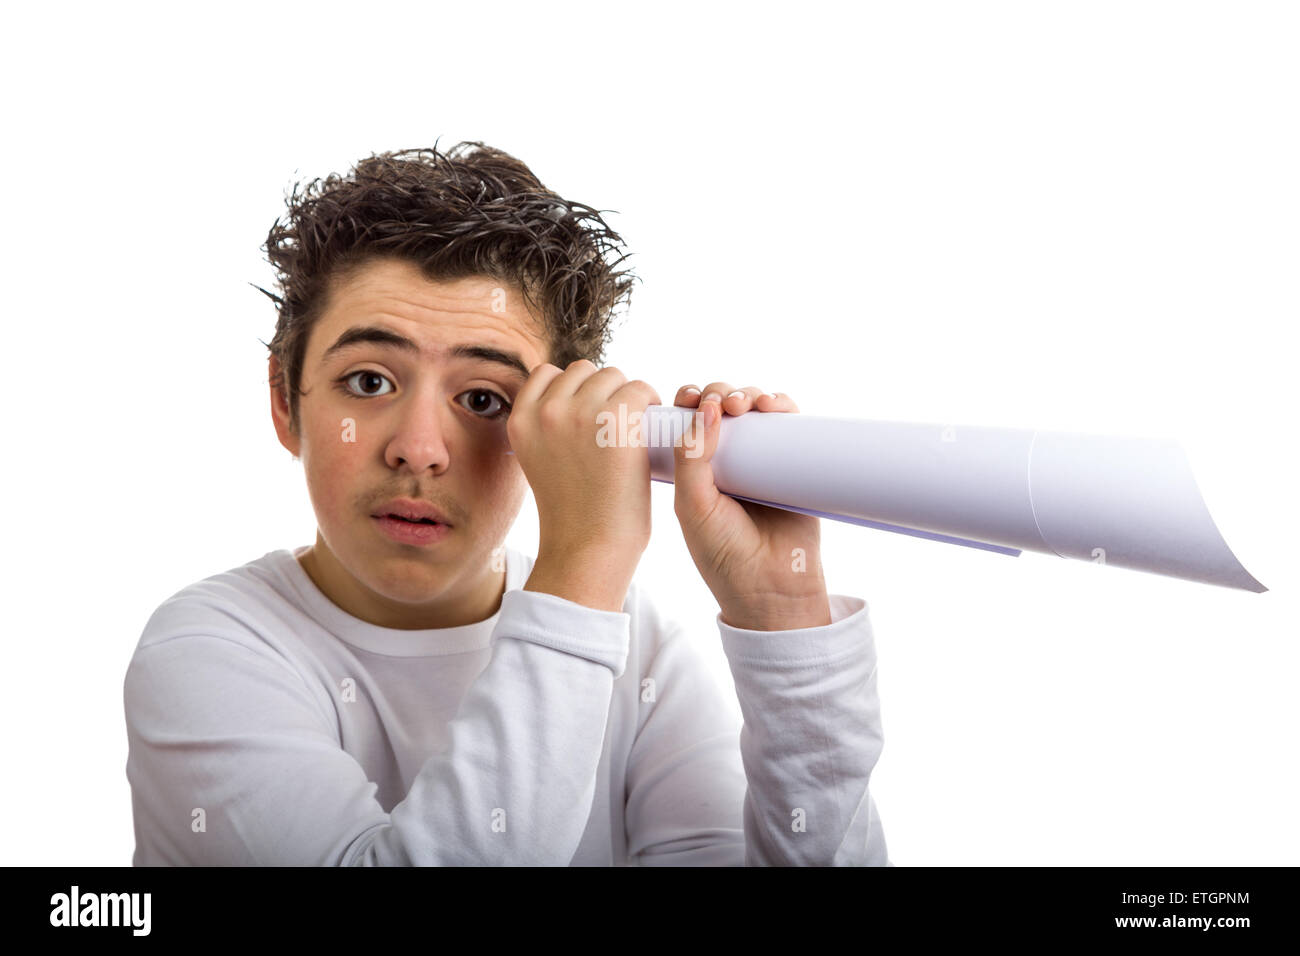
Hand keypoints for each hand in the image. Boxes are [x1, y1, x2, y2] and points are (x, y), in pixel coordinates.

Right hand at [509, 359, 659, 611]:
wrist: (587, 551)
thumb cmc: (573, 516)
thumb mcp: (542, 462)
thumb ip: (549, 428)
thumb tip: (575, 398)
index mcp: (520, 421)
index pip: (546, 373)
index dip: (573, 389)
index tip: (590, 413)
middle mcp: (545, 412)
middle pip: (582, 370)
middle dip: (602, 391)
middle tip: (616, 426)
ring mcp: (578, 413)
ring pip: (613, 375)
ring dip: (628, 395)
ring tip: (634, 428)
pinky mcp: (614, 421)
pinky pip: (639, 389)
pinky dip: (649, 403)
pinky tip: (649, 427)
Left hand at [671, 383, 832, 629]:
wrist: (772, 589)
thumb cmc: (724, 555)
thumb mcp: (693, 507)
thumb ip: (690, 460)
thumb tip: (707, 408)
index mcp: (694, 468)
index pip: (688, 421)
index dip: (688, 401)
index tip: (690, 398)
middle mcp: (727, 460)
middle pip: (722, 407)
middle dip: (720, 393)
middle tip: (723, 404)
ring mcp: (762, 461)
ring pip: (755, 411)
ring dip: (749, 394)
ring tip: (746, 405)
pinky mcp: (796, 465)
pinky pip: (791, 426)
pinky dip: (783, 406)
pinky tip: (774, 405)